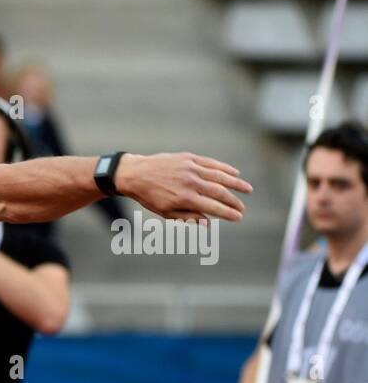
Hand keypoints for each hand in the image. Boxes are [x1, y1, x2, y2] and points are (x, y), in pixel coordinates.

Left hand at [116, 153, 251, 222]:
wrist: (135, 174)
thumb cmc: (150, 197)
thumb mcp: (166, 212)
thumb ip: (188, 217)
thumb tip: (208, 225)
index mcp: (185, 198)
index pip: (213, 207)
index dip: (228, 213)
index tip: (238, 217)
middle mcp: (190, 182)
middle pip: (220, 192)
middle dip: (233, 201)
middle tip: (242, 208)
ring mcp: (191, 168)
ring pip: (220, 176)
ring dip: (236, 183)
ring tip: (247, 189)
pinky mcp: (189, 158)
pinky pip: (211, 163)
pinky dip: (224, 168)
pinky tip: (234, 173)